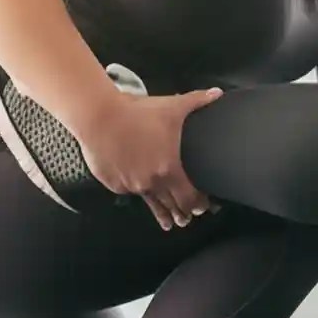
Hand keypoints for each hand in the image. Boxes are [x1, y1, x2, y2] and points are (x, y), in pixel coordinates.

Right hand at [77, 87, 222, 229]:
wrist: (100, 117)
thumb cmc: (138, 112)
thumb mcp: (172, 106)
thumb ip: (197, 102)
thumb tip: (218, 94)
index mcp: (170, 168)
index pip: (190, 196)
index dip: (198, 204)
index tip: (205, 208)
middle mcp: (152, 182)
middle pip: (172, 205)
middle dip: (182, 213)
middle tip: (188, 218)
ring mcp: (132, 185)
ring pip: (152, 203)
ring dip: (163, 213)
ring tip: (169, 223)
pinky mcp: (115, 184)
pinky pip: (128, 191)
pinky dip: (135, 191)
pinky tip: (139, 191)